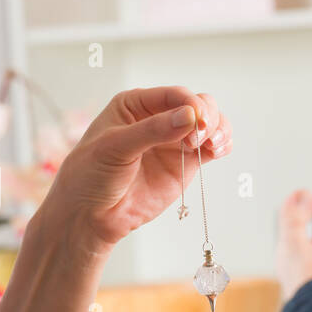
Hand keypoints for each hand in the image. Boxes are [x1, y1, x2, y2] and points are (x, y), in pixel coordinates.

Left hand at [38, 87, 231, 257]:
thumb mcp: (114, 147)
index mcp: (136, 105)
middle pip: (197, 104)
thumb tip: (190, 116)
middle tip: (199, 138)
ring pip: (209, 124)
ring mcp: (173, 141)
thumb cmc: (90, 175)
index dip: (190, 104)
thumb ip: (152, 131)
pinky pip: (211, 148)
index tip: (197, 120)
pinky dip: (222, 145)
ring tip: (211, 146)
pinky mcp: (184, 164)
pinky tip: (218, 150)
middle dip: (206, 117)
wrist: (90, 216)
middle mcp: (158, 118)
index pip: (173, 95)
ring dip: (218, 129)